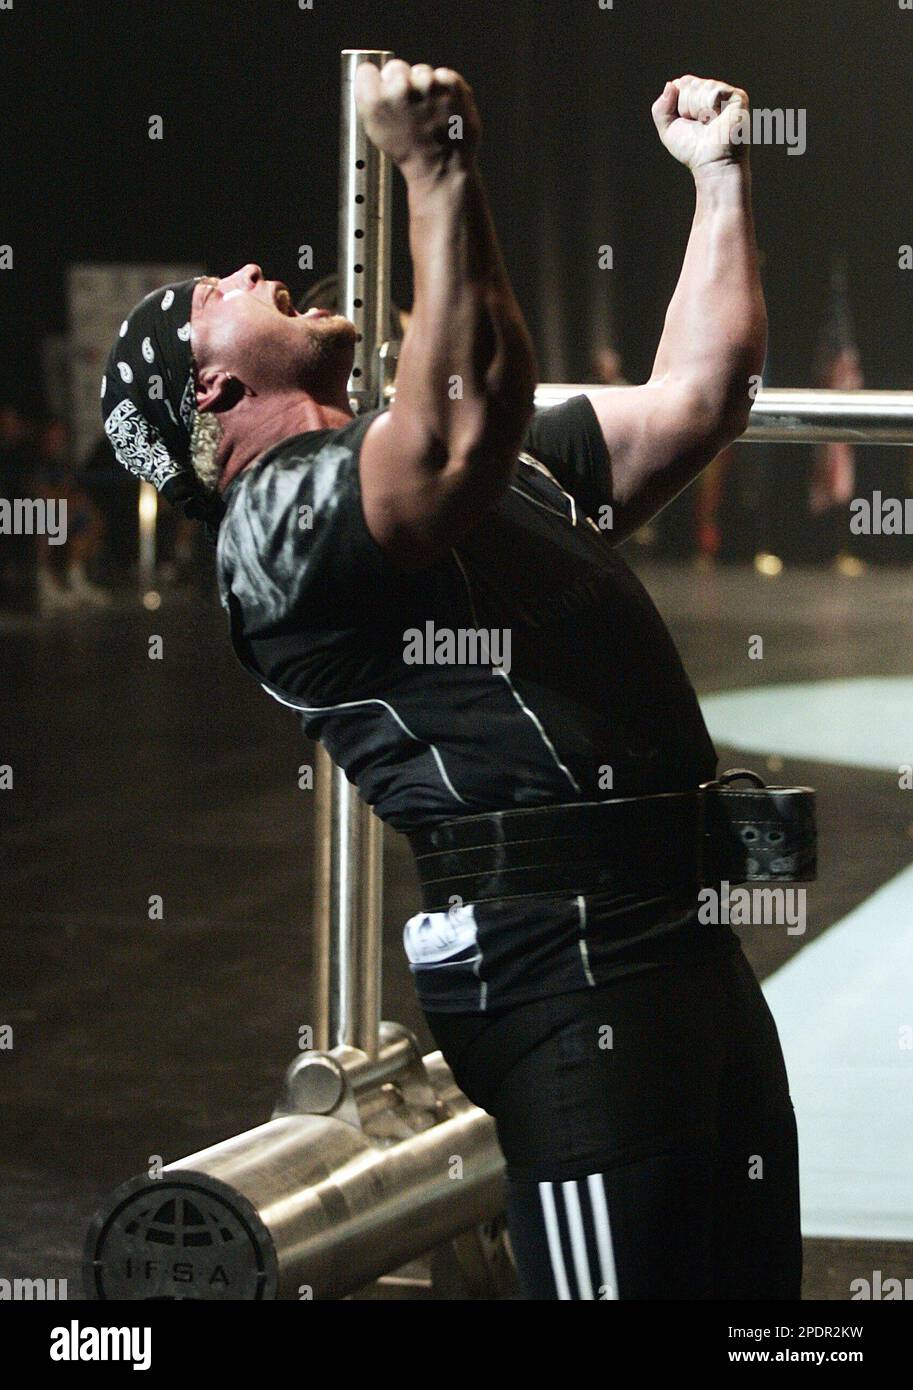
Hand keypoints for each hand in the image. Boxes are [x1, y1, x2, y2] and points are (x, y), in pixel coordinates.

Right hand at [354, 60, 480, 178]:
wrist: (443, 168)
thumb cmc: (409, 153)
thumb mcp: (376, 130)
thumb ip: (372, 99)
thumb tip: (373, 74)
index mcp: (375, 100)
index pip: (367, 71)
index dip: (377, 83)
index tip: (386, 94)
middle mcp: (399, 87)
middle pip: (395, 67)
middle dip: (402, 83)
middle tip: (412, 110)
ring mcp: (427, 83)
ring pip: (421, 72)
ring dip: (425, 87)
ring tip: (430, 115)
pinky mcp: (450, 82)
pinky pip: (442, 76)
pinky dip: (445, 90)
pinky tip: (444, 111)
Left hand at [652, 75, 749, 172]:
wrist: (712, 164)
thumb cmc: (693, 150)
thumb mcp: (668, 130)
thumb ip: (660, 108)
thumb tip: (670, 85)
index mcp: (697, 95)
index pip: (679, 84)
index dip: (677, 106)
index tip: (687, 122)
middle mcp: (712, 91)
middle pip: (688, 83)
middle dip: (687, 108)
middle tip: (700, 126)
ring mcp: (725, 92)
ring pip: (700, 87)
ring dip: (699, 111)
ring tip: (710, 124)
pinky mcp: (737, 96)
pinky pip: (714, 92)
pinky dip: (710, 109)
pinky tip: (718, 120)